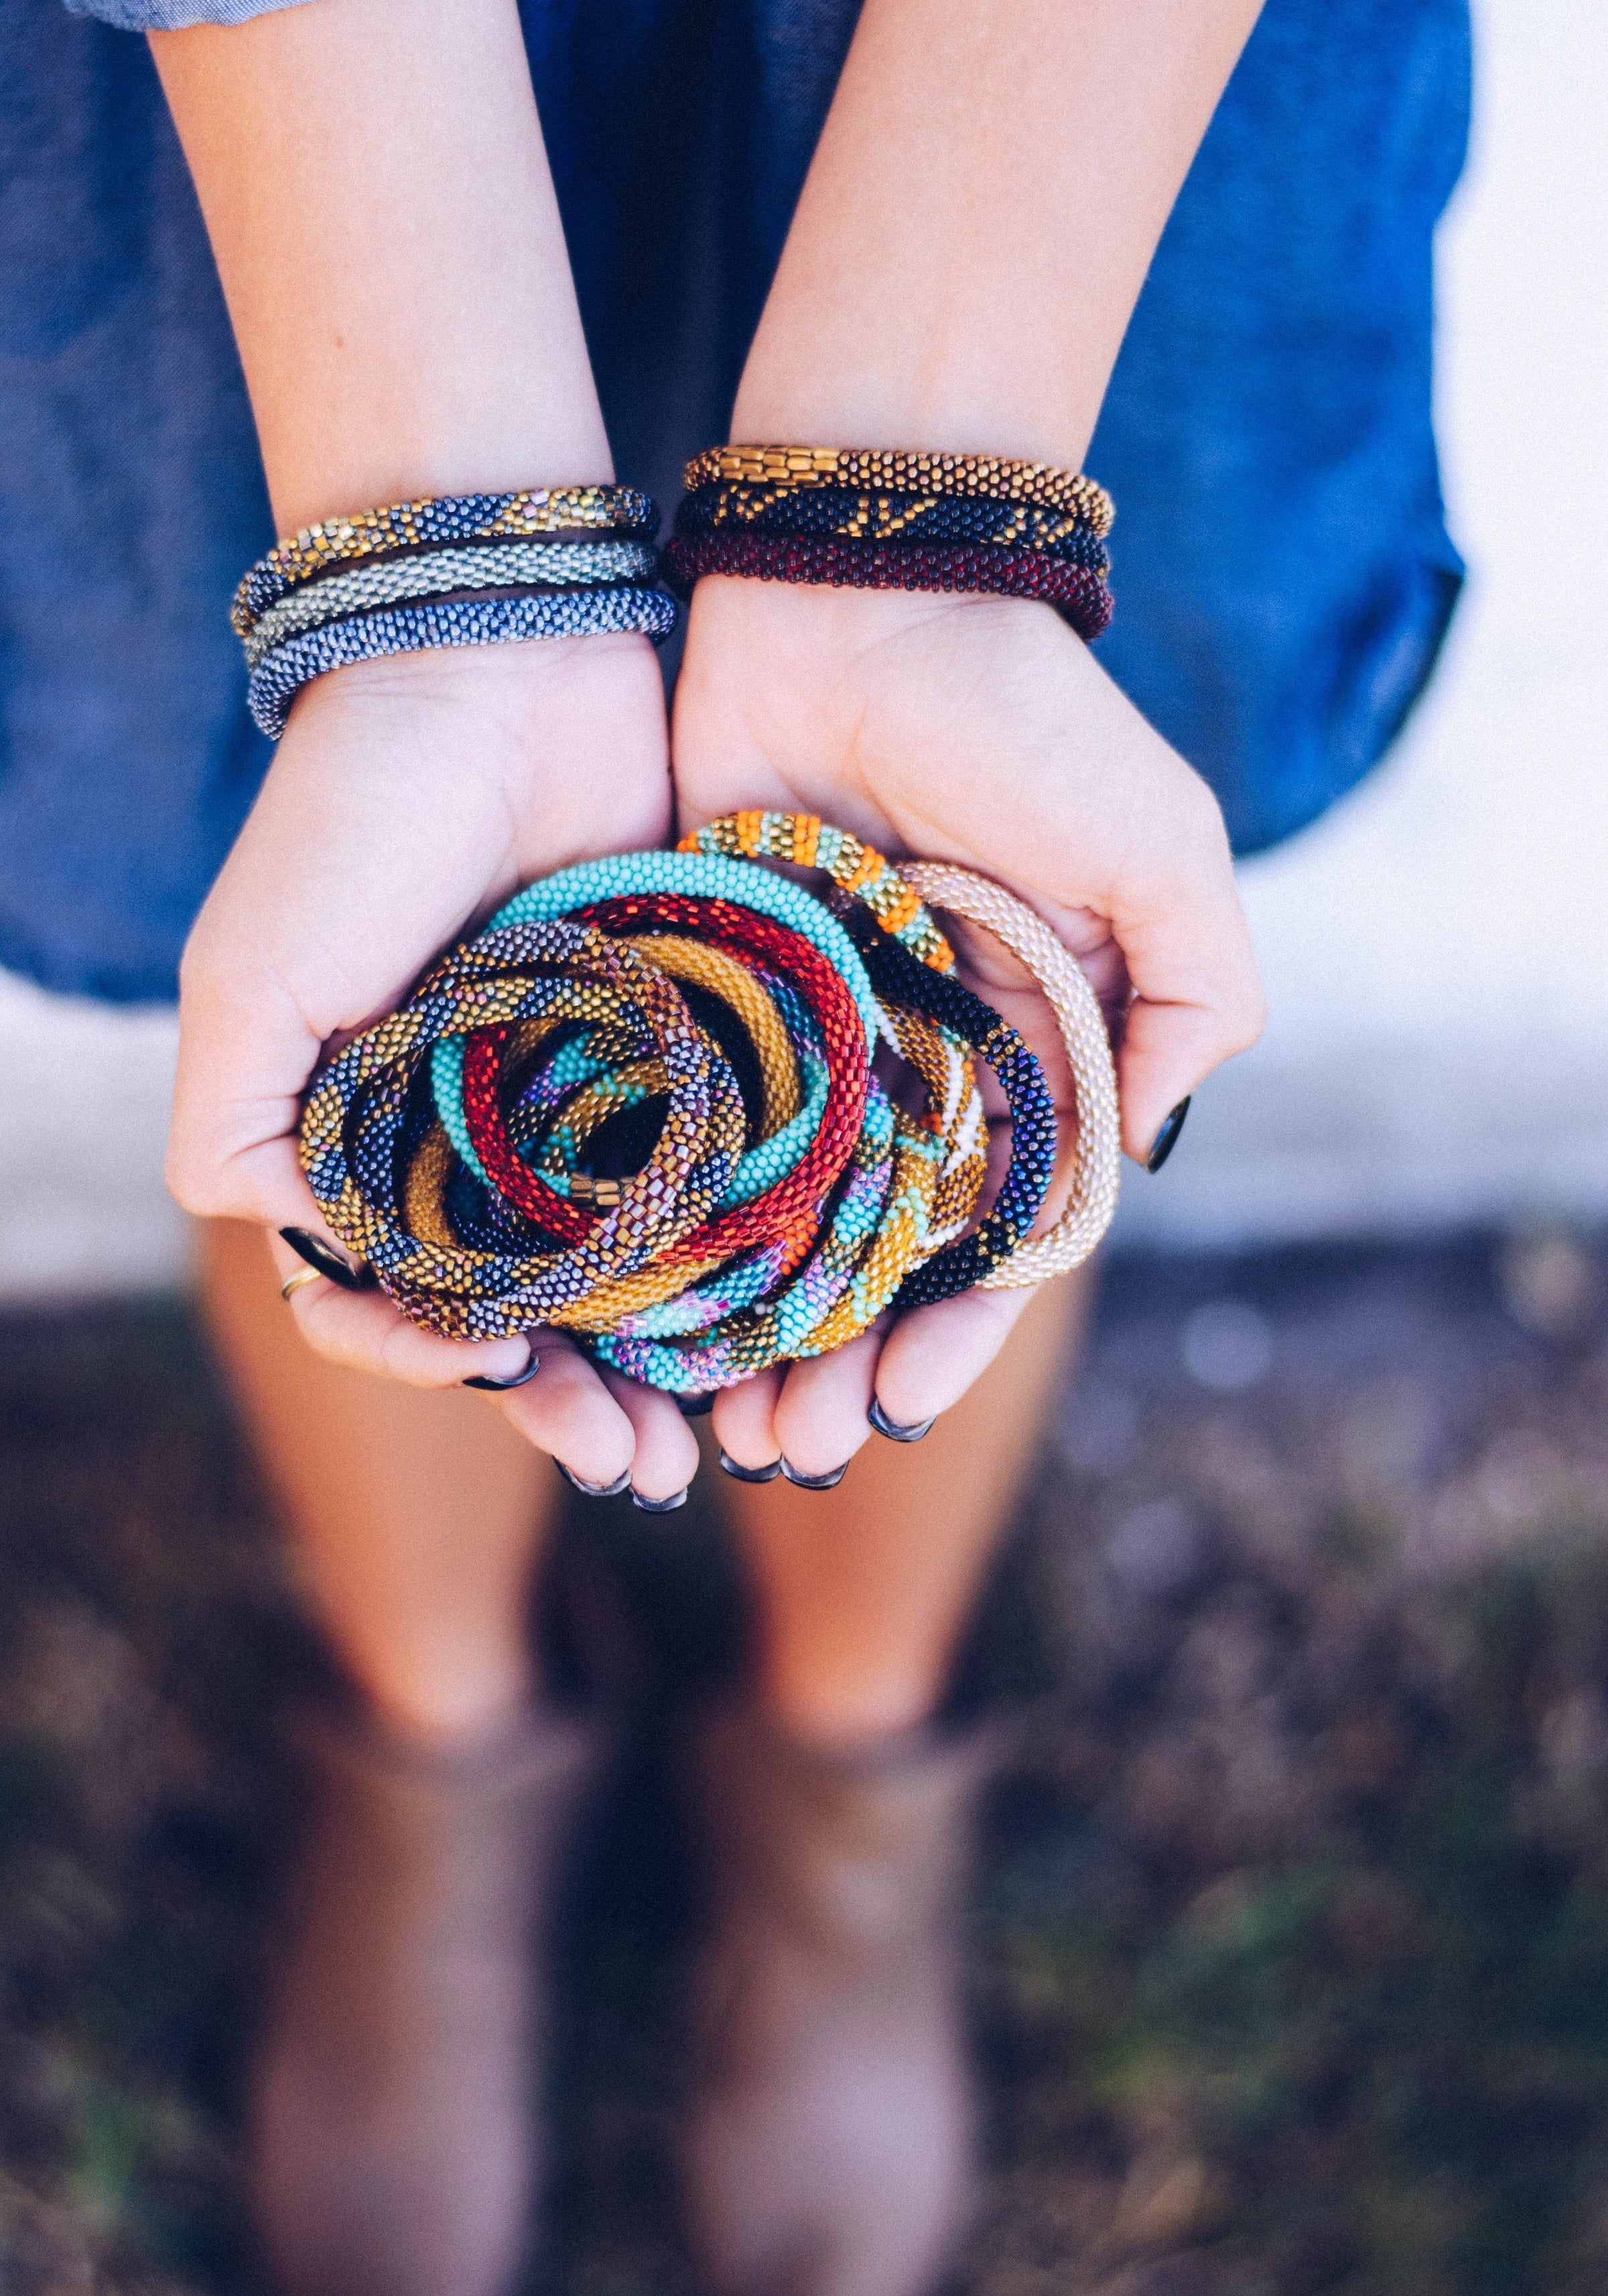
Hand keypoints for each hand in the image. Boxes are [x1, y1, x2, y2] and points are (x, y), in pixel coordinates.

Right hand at [167, 637, 708, 1504]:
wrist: (498, 664)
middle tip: (643, 1471)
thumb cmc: (352, 821)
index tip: (498, 1378)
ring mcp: (583, 1097)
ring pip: (629, 1273)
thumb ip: (235, 1129)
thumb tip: (291, 1250)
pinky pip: (712, 1183)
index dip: (433, 1364)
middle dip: (574, 1402)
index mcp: (365, 1133)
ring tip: (714, 1444)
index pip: (391, 1299)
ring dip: (664, 1370)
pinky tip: (777, 1326)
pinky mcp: (684, 1050)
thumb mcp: (250, 980)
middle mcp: (474, 1129)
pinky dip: (736, 1263)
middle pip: (524, 1311)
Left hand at [671, 575, 1264, 1475]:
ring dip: (744, 1328)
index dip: (951, 1332)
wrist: (857, 590)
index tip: (899, 1410)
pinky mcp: (704, 986)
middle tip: (778, 1450)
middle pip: (869, 1255)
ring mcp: (803, 1032)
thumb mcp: (1162, 847)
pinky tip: (630, 1306)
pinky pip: (683, 1128)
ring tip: (700, 1422)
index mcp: (1024, 1052)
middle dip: (835, 1361)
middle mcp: (912, 1061)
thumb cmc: (1025, 719)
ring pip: (769, 1219)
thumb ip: (1200, 992)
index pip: (990, 1235)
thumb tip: (1146, 1142)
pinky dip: (667, 1219)